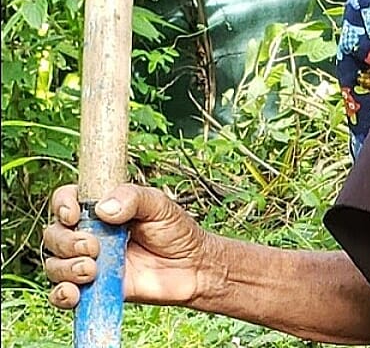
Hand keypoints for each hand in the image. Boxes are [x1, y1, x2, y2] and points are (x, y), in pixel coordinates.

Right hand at [42, 183, 215, 309]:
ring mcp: (88, 262)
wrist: (191, 268)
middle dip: (67, 242)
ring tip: (92, 270)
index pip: (66, 200)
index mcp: (101, 208)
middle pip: (54, 234)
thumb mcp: (159, 205)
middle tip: (94, 247)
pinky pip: (61, 295)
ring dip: (65, 268)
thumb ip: (134, 198)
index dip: (62, 205)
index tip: (74, 214)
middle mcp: (89, 234)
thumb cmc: (175, 231)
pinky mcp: (92, 289)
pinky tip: (75, 293)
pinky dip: (61, 295)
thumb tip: (103, 208)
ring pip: (54, 264)